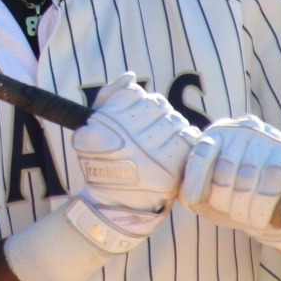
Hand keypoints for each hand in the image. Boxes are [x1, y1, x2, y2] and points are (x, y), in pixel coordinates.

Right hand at [71, 72, 199, 214]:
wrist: (114, 204)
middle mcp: (134, 135)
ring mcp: (155, 152)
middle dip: (157, 114)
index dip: (143, 105)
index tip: (139, 117)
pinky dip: (184, 139)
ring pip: (175, 121)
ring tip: (163, 139)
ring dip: (171, 126)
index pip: (141, 96)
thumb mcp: (91, 129)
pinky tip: (175, 146)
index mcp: (113, 123)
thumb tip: (130, 75)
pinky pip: (188, 139)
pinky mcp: (172, 167)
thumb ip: (109, 96)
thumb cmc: (102, 163)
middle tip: (153, 129)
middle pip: (160, 106)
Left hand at [181, 116, 280, 250]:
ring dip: (244, 210)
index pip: (201, 152)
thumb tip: (186, 194)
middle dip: (224, 202)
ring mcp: (268, 139)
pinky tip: (261, 219)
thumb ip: (192, 192)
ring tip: (247, 217)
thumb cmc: (238, 198)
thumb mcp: (210, 196)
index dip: (195, 178)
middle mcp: (243, 130)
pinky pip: (270, 188)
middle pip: (223, 173)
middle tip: (233, 212)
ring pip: (247, 182)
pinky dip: (262, 210)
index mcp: (219, 134)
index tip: (194, 199)